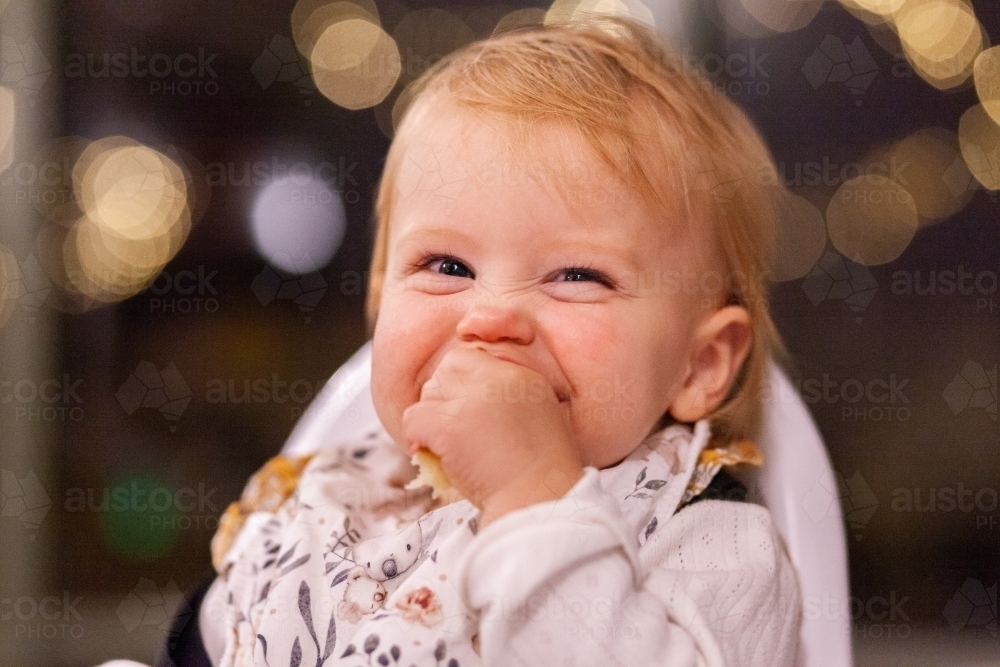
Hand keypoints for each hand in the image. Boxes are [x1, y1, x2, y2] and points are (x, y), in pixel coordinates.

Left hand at [401, 347, 584, 525]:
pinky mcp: (448, 426)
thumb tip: (473, 390)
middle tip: (451, 426)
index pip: (472, 356)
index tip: (463, 405)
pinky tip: (426, 450)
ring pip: (428, 393)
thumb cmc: (542, 473)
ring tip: (443, 443)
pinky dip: (414, 435)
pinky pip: (413, 417)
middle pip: (448, 369)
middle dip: (443, 396)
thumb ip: (511, 394)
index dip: (461, 380)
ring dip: (430, 417)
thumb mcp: (541, 416)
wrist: (538, 501)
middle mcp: (496, 379)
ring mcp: (471, 401)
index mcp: (521, 375)